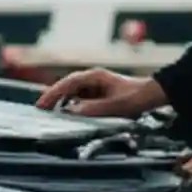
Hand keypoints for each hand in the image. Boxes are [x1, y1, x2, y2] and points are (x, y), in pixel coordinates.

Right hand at [34, 68, 165, 117]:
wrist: (151, 94)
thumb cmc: (135, 97)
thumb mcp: (115, 106)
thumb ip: (93, 109)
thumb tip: (71, 111)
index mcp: (94, 76)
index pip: (68, 83)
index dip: (53, 93)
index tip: (42, 104)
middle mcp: (92, 78)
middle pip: (67, 86)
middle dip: (53, 97)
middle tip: (39, 110)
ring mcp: (94, 86)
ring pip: (72, 93)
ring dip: (61, 102)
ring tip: (48, 114)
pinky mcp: (97, 94)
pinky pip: (79, 99)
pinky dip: (71, 106)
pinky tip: (66, 115)